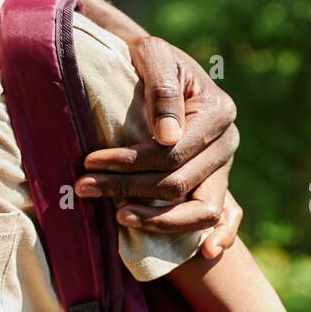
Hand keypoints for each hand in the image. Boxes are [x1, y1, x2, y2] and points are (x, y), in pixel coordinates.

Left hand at [72, 36, 242, 257]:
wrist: (154, 63)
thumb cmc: (149, 57)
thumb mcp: (153, 55)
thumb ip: (161, 90)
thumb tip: (167, 136)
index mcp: (218, 112)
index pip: (172, 152)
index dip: (130, 163)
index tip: (90, 163)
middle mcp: (227, 142)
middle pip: (180, 183)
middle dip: (129, 189)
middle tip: (83, 188)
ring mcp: (224, 166)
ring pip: (201, 209)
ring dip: (159, 220)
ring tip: (118, 217)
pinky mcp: (215, 181)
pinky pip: (223, 216)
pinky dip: (218, 237)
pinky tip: (202, 256)